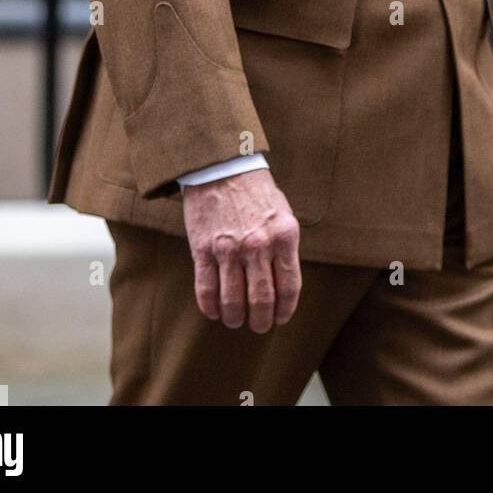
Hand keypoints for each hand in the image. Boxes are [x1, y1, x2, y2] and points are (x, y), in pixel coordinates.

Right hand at [181, 168, 301, 331]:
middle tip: (258, 326)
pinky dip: (210, 307)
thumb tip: (284, 282)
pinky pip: (206, 289)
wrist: (222, 166)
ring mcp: (229, 249)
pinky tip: (214, 312)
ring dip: (235, 318)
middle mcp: (259, 245)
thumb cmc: (256, 190)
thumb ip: (284, 246)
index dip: (285, 311)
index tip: (280, 319)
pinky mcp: (203, 249)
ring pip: (233, 301)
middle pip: (262, 301)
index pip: (289, 288)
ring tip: (235, 321)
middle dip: (261, 321)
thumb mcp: (282, 213)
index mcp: (284, 236)